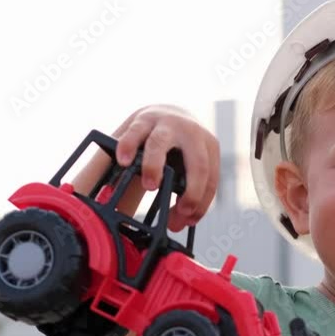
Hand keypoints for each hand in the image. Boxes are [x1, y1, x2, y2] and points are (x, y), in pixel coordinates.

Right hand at [113, 104, 219, 230]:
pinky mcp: (143, 119)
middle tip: (180, 210)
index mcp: (209, 146)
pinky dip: (128, 147)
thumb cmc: (179, 148)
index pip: (211, 179)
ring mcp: (167, 124)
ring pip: (160, 143)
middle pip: (198, 163)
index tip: (187, 220)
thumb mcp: (189, 165)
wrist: (166, 111)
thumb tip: (177, 224)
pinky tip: (124, 161)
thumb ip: (185, 192)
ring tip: (150, 186)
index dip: (201, 203)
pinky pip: (134, 133)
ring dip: (154, 166)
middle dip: (192, 190)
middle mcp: (192, 133)